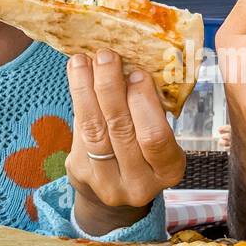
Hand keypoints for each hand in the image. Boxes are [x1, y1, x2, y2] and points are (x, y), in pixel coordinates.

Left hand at [64, 50, 185, 235]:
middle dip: (111, 88)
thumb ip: (148, 110)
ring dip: (86, 90)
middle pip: (121, 130)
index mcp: (168, 170)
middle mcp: (139, 184)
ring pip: (94, 130)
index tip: (136, 73)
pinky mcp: (82, 175)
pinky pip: (79, 133)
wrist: (115, 189)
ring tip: (82, 61)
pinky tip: (77, 77)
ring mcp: (107, 183)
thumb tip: (130, 66)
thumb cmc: (142, 152)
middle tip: (106, 56)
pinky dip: (79, 101)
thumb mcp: (158, 137)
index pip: (155, 137)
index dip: (144, 103)